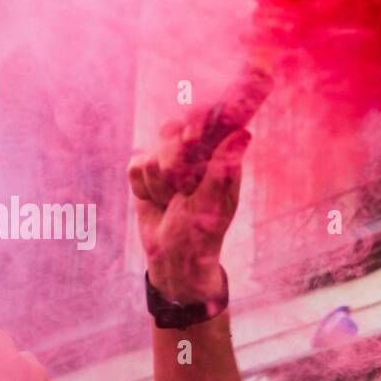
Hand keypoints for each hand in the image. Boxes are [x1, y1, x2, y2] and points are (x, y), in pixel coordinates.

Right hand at [127, 120, 251, 302]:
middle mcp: (196, 155)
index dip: (196, 123)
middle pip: (174, 130)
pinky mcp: (147, 173)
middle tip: (183, 189)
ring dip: (160, 185)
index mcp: (220, 159)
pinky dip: (143, 189)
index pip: (209, 121)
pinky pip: (136, 166)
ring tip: (171, 202)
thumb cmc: (201, 234)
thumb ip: (221, 168)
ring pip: (153, 152)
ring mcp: (170, 162)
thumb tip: (244, 134)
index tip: (191, 140)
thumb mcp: (212, 204)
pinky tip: (155, 202)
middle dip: (175, 164)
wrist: (173, 259)